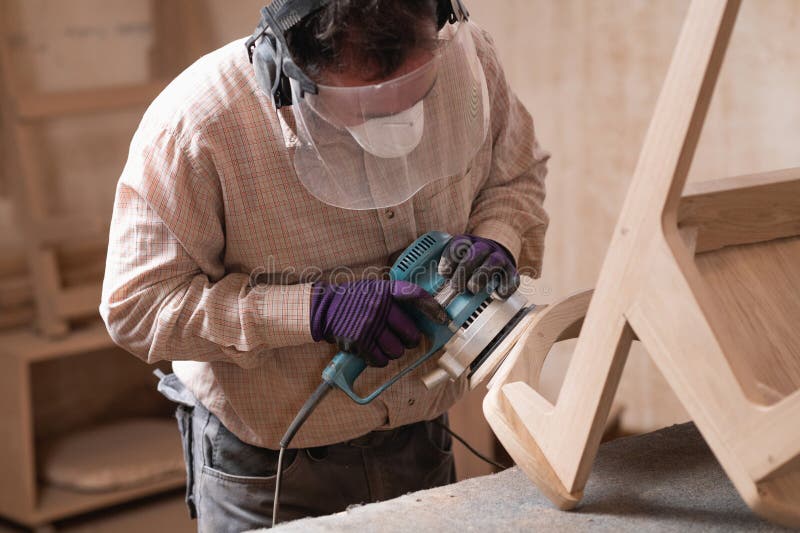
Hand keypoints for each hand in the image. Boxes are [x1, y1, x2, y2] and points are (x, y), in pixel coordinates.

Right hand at [310, 280, 446, 366]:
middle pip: (410, 334)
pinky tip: (372, 351)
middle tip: (404, 340)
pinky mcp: (359, 342)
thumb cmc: (351, 299)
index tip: (444, 319)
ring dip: (393, 352)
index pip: (414, 296)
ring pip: (397, 351)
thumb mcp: (374, 288)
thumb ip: (394, 296)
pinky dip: (378, 360)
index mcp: (385, 292)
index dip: (432, 308)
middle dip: (410, 341)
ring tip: (383, 345)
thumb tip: (422, 311)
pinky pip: (380, 360)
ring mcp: (369, 326)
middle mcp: (379, 308)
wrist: (323, 308)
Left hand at [438, 234, 519, 297]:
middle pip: (476, 252)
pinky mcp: (512, 271)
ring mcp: (499, 258)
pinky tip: (498, 295)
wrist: (495, 258)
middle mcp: (484, 247)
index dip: (450, 258)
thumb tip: (426, 294)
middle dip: (464, 269)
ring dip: (482, 275)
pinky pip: (512, 276)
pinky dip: (506, 286)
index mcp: (466, 243)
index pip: (458, 244)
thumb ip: (442, 272)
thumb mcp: (453, 263)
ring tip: (473, 289)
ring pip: (494, 261)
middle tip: (457, 287)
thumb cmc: (467, 266)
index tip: (444, 273)